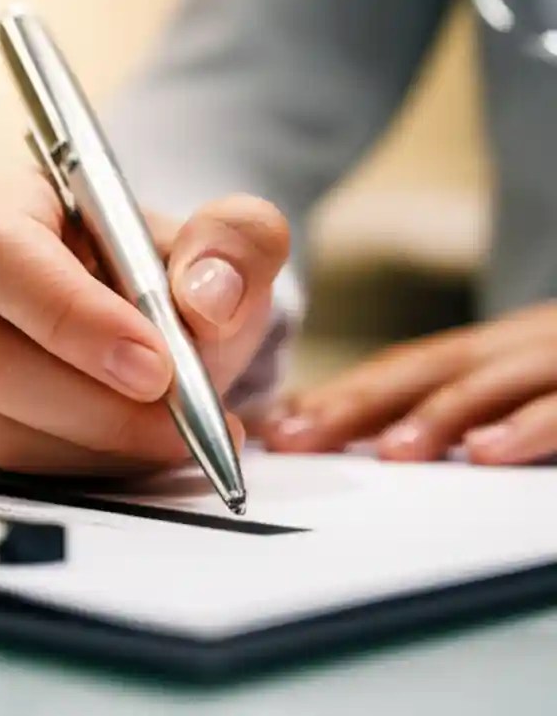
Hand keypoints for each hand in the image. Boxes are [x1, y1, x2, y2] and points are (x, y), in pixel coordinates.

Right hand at [0, 169, 290, 474]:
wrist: (150, 325)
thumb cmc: (167, 273)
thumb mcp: (225, 240)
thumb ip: (236, 243)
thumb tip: (207, 298)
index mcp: (2, 203)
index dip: (68, 315)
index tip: (155, 366)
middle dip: (96, 406)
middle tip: (183, 422)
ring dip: (96, 446)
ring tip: (173, 436)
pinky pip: (2, 463)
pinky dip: (80, 467)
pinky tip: (132, 448)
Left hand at [263, 301, 556, 464]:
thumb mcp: (521, 388)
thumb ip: (460, 410)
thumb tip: (371, 447)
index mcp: (491, 353)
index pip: (401, 371)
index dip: (336, 397)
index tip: (274, 430)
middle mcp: (518, 347)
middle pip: (426, 371)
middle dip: (354, 403)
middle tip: (293, 438)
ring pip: (487, 382)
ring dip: (434, 416)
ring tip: (388, 452)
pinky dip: (525, 428)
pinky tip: (485, 452)